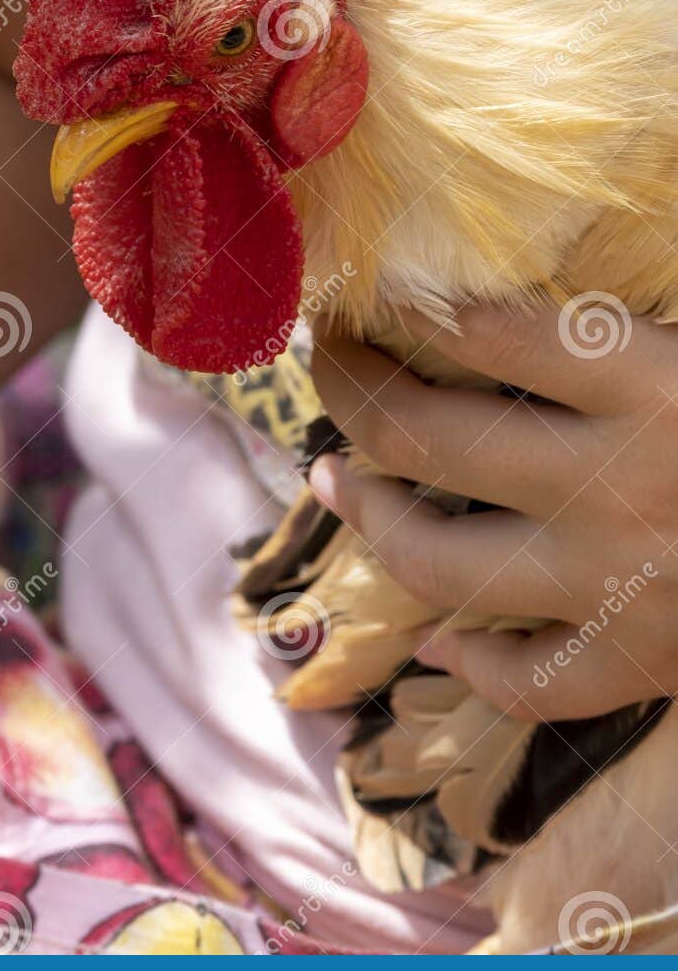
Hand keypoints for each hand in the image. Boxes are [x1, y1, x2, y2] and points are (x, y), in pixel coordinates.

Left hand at [309, 301, 677, 722]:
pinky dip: (471, 665)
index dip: (405, 305)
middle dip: (351, 392)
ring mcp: (618, 586)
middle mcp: (615, 485)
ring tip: (335, 479)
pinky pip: (527, 680)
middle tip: (326, 360)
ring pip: (439, 562)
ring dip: (369, 518)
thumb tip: (508, 298)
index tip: (366, 290)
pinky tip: (437, 644)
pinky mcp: (642, 663)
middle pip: (428, 439)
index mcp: (650, 387)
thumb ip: (627, 332)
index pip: (486, 332)